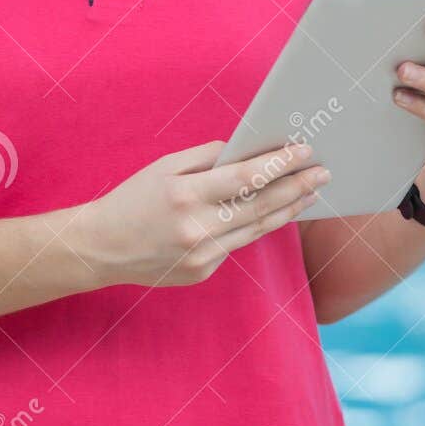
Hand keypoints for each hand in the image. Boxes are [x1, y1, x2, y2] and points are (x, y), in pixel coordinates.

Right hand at [81, 137, 332, 287]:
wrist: (101, 249)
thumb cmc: (133, 200)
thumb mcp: (164, 168)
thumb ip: (207, 158)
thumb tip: (248, 152)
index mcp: (185, 196)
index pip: (246, 178)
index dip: (280, 165)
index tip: (306, 152)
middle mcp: (197, 229)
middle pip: (261, 206)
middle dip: (297, 187)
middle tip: (323, 173)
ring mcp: (202, 256)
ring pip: (257, 229)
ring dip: (287, 209)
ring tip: (310, 193)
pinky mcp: (203, 273)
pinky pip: (236, 244)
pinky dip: (253, 226)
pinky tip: (273, 213)